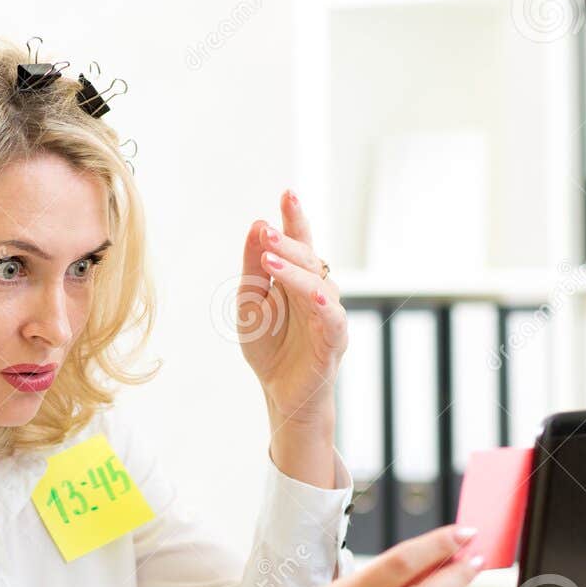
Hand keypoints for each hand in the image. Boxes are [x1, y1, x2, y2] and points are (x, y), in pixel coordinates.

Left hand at [235, 189, 345, 431]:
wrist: (280, 393)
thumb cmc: (269, 346)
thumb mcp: (251, 303)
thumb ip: (253, 268)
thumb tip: (256, 227)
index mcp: (297, 278)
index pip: (298, 241)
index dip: (294, 218)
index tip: (288, 193)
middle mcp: (317, 290)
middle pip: (306, 259)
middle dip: (285, 243)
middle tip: (264, 231)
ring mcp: (328, 314)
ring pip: (317, 284)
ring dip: (294, 271)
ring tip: (270, 260)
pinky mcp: (334, 341)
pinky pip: (332, 318)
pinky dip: (324, 305)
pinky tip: (313, 294)